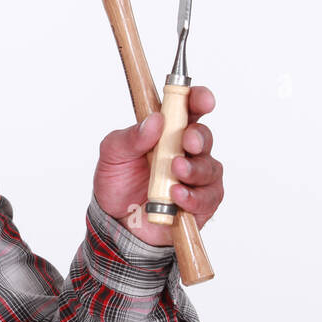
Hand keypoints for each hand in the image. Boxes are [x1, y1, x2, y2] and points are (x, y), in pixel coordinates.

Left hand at [93, 85, 223, 246]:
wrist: (116, 222)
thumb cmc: (118, 182)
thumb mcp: (112, 155)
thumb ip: (130, 137)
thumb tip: (154, 120)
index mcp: (167, 131)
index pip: (189, 109)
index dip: (198, 100)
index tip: (201, 99)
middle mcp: (186, 151)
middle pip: (204, 136)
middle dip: (198, 137)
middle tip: (186, 141)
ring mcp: (197, 176)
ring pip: (209, 167)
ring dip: (193, 169)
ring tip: (175, 171)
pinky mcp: (202, 202)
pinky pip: (207, 197)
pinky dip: (192, 196)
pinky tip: (176, 196)